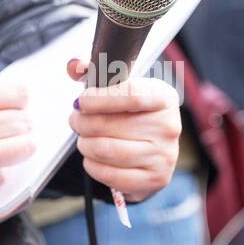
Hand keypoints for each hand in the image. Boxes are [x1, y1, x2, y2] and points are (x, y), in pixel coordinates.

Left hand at [66, 58, 180, 201]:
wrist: (151, 150)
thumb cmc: (131, 114)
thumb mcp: (118, 89)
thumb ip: (94, 72)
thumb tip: (74, 65)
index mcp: (164, 97)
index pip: (131, 95)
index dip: (99, 98)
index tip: (81, 101)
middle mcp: (169, 126)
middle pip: (112, 125)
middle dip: (83, 123)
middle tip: (75, 120)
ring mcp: (164, 155)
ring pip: (106, 150)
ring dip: (85, 144)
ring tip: (83, 138)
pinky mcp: (155, 179)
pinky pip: (110, 174)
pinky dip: (92, 166)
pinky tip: (92, 158)